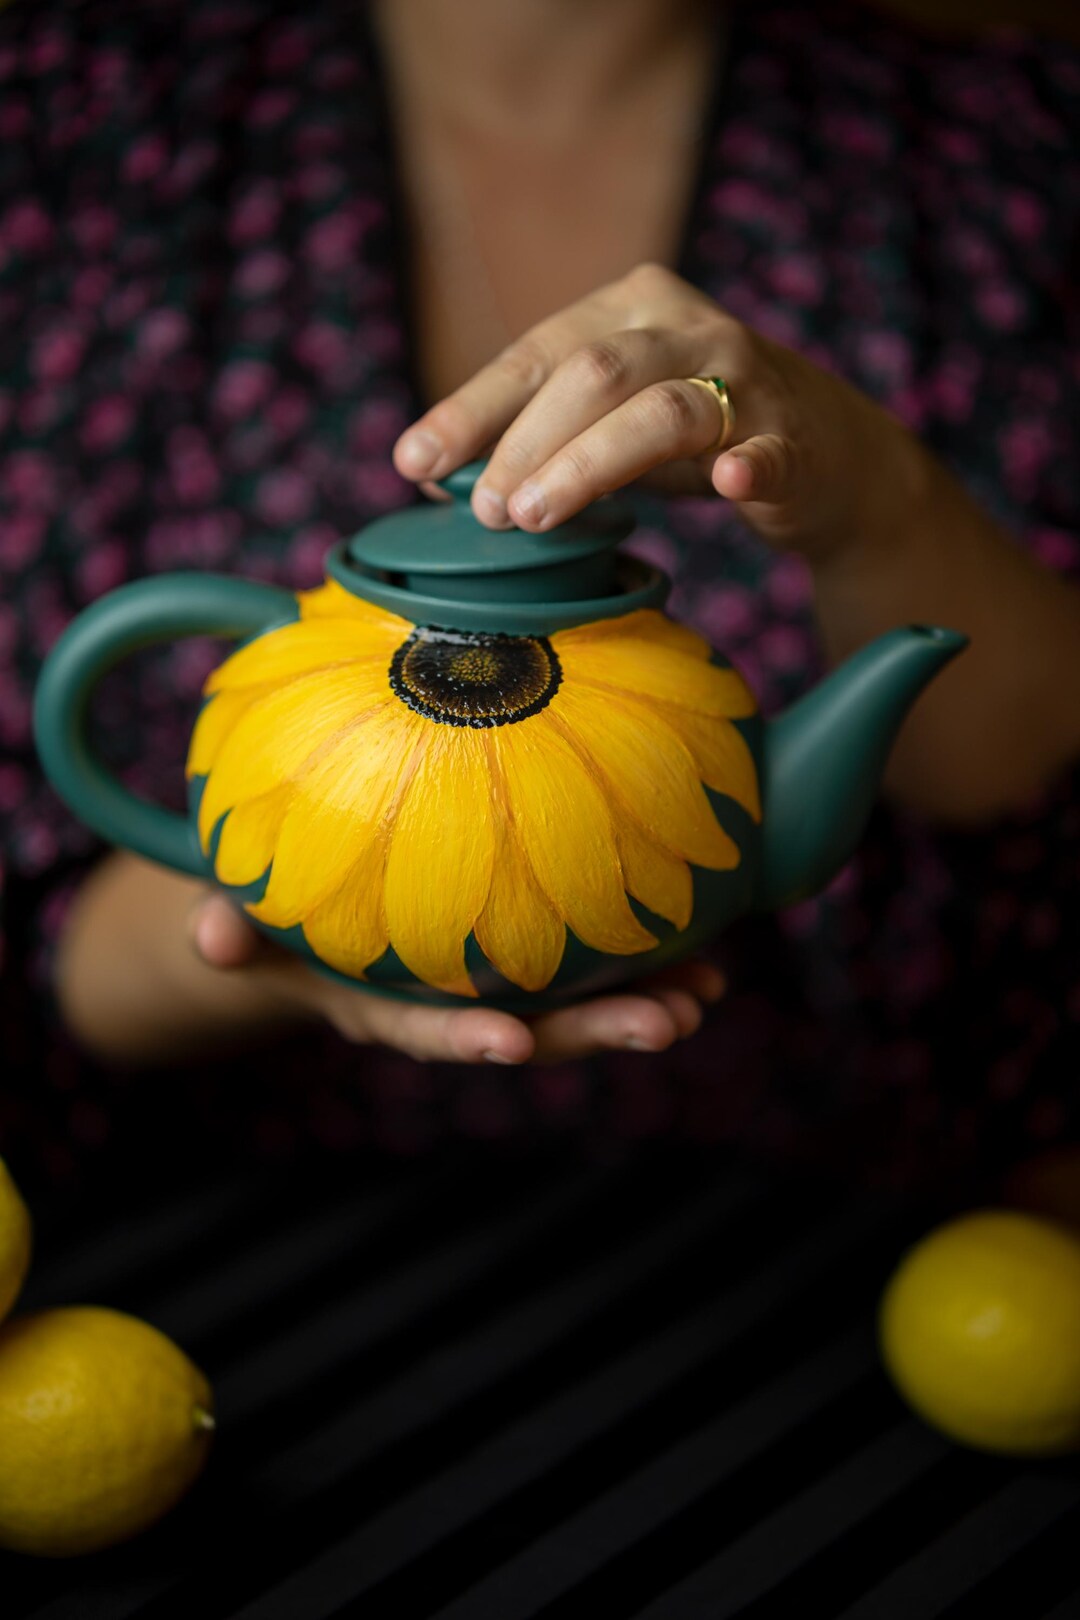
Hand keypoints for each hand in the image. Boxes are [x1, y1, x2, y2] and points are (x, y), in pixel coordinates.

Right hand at [191, 893, 724, 1065]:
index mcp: (385, 1005)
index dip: (469, 1041)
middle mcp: (450, 1004)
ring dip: (642, 1000)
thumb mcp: (240, 927)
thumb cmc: (271, 924)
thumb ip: (228, 932)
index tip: (514, 1046)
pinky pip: (584, 955)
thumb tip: (208, 940)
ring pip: (572, 1001)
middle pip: (531, 1029)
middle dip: (598, 1032)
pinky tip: (701, 930)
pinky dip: (639, 951)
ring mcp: (489, 983)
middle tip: (670, 1021)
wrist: (305, 935)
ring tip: (710, 990)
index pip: (429, 1032)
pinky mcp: (520, 952)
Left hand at [393, 261, 921, 560]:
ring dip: (589, 464)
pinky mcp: (794, 437)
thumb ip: (537, 434)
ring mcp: (745, 379)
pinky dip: (750, 463)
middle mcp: (686, 328)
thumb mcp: (608, 419)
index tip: (412, 461)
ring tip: (536, 517)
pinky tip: (729, 482)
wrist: (823, 452)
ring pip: (661, 411)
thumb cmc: (692, 435)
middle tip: (485, 511)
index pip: (534, 353)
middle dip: (525, 443)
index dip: (469, 409)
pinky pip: (768, 449)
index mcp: (628, 308)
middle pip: (590, 374)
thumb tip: (433, 477)